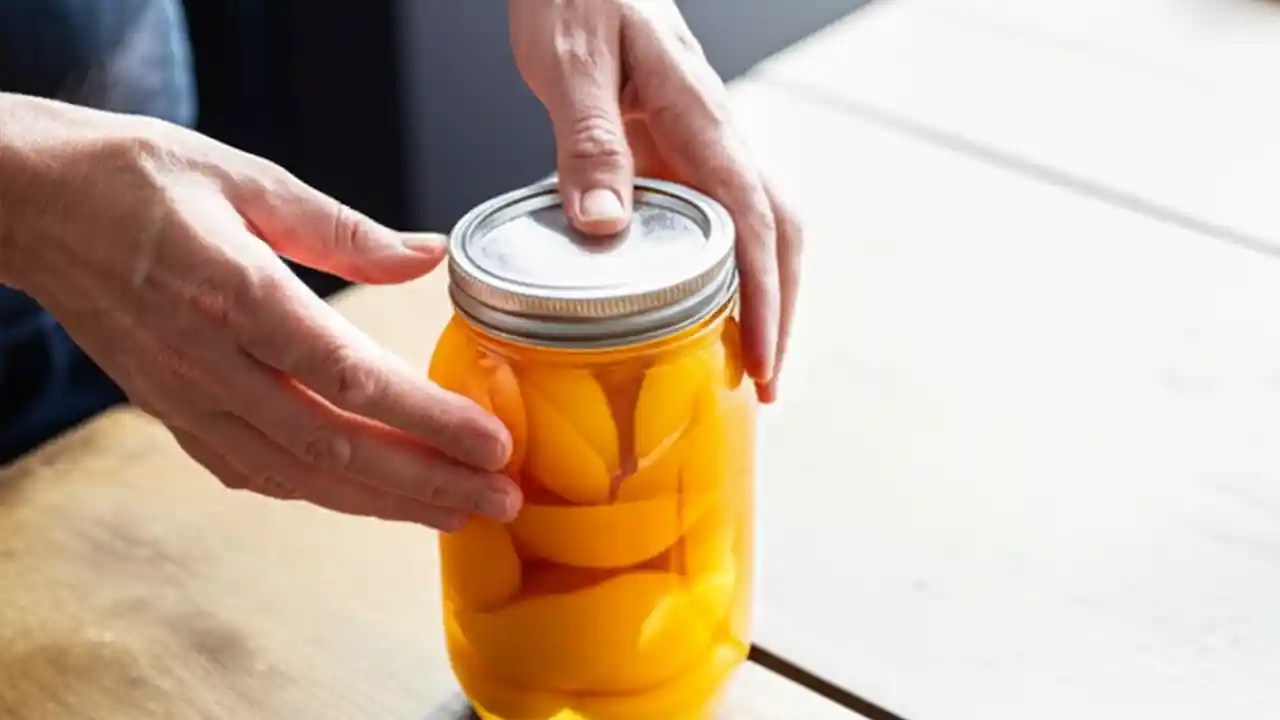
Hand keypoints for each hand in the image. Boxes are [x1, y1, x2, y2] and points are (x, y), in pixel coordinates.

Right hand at [0, 94, 520, 529]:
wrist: (29, 206)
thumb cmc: (136, 178)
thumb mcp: (247, 177)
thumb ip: (344, 228)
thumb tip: (429, 255)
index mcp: (236, 292)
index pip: (348, 378)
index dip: (425, 420)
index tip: (491, 443)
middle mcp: (210, 360)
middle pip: (334, 446)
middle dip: (426, 482)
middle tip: (499, 501)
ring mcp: (185, 396)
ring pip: (298, 473)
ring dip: (384, 502)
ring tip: (457, 514)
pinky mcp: (171, 412)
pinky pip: (253, 471)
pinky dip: (319, 493)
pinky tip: (370, 501)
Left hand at [510, 0, 802, 401]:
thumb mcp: (571, 63)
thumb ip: (589, 143)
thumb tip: (607, 230)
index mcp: (698, 116)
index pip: (753, 221)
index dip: (764, 298)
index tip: (763, 359)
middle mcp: (712, 134)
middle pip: (777, 232)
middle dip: (780, 310)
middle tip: (764, 383)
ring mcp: (697, 142)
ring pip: (753, 227)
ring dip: (758, 294)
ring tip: (742, 361)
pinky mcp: (670, 148)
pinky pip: (710, 216)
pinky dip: (717, 268)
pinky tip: (692, 306)